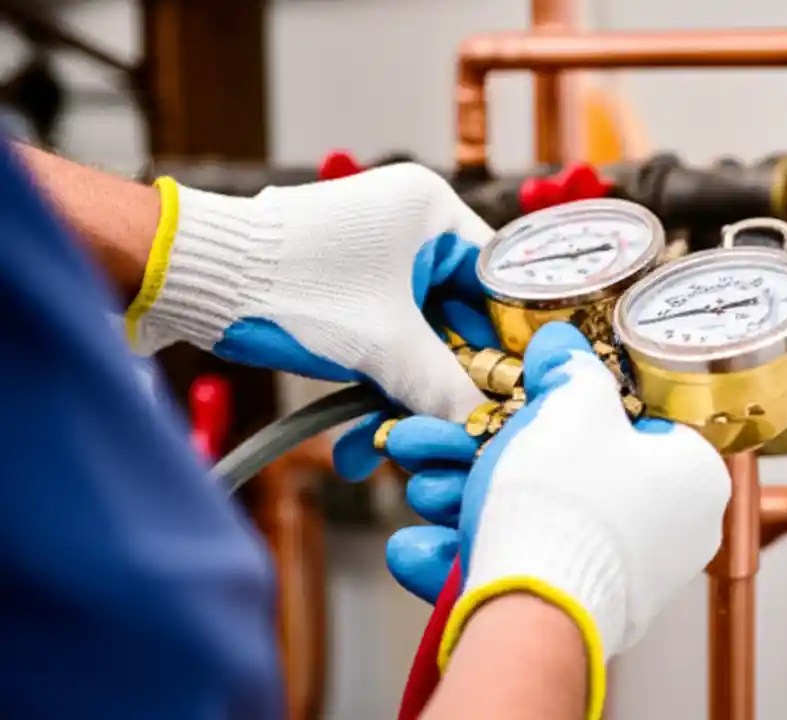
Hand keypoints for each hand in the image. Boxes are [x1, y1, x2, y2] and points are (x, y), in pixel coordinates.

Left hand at [127, 164, 496, 419]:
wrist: (191, 278)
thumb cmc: (293, 288)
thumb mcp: (385, 347)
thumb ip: (445, 389)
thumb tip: (484, 429)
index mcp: (433, 211)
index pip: (499, 282)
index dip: (507, 343)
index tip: (509, 392)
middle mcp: (409, 225)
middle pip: (458, 317)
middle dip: (446, 384)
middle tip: (452, 433)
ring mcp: (374, 254)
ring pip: (416, 336)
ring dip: (404, 396)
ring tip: (390, 449)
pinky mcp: (343, 282)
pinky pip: (381, 336)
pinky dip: (374, 382)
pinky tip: (360, 439)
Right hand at [336, 323, 729, 716]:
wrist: (534, 619)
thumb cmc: (568, 506)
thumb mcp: (571, 406)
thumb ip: (569, 368)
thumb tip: (562, 344)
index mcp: (689, 474)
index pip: (633, 417)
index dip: (567, 399)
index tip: (520, 391)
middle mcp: (666, 530)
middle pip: (564, 469)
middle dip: (482, 451)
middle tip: (437, 437)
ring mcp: (622, 577)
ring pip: (532, 519)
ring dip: (462, 499)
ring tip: (418, 488)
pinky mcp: (576, 614)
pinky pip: (520, 569)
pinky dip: (466, 555)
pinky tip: (414, 547)